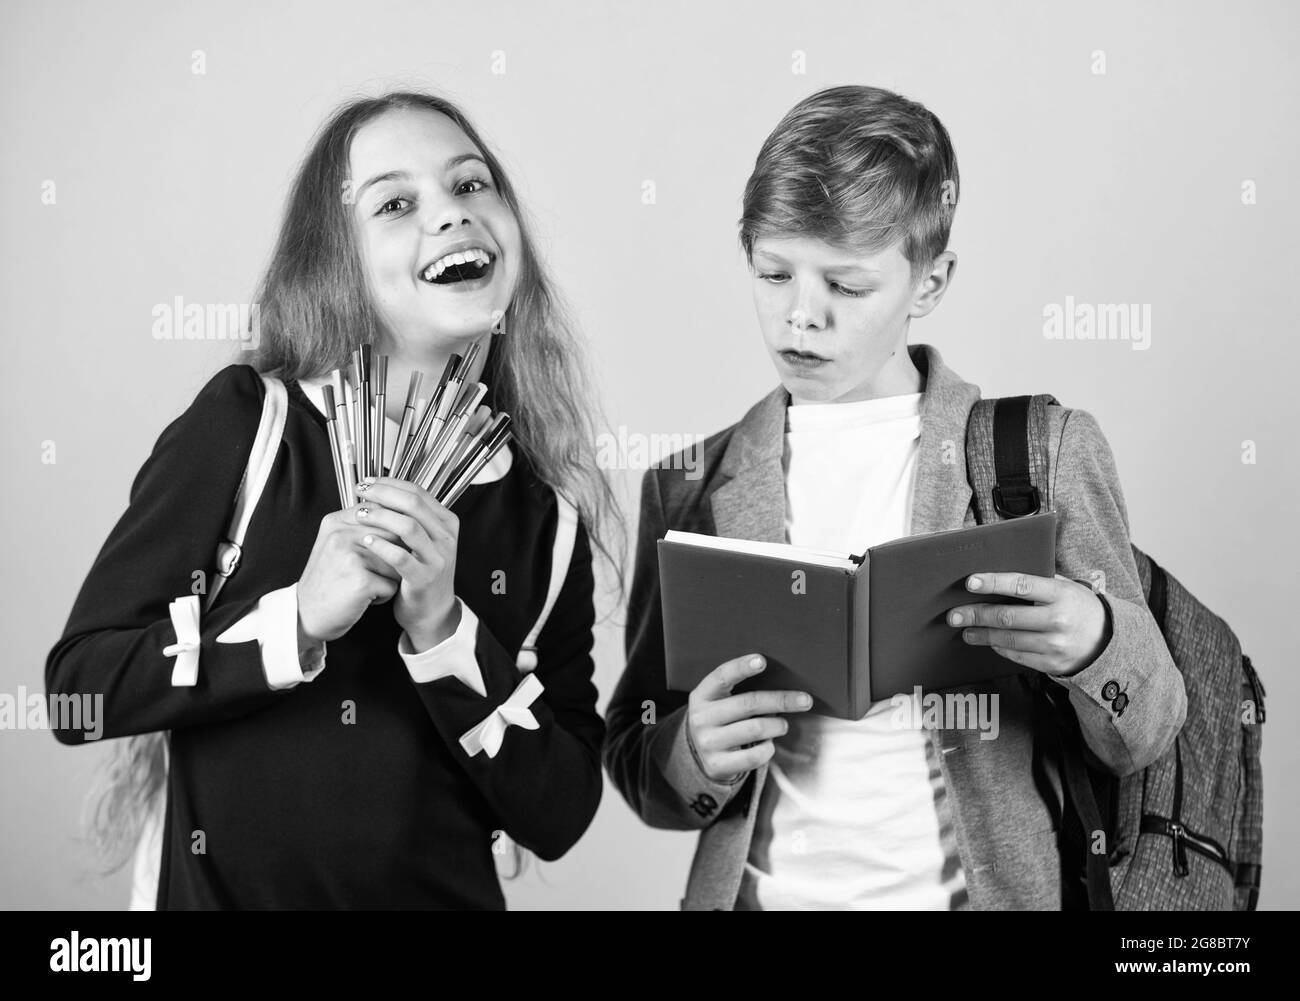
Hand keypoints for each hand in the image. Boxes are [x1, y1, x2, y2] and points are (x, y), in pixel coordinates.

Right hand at [296, 505, 401, 642]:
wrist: (307, 614)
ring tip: (363, 584)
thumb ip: (362, 526)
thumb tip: (400, 515)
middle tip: (369, 571)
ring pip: (398, 562)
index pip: (382, 512)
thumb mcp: (337, 544)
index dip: (390, 534)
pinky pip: (393, 585)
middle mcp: (342, 535)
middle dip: (392, 557)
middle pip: (395, 536)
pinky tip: (363, 597)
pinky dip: (383, 595)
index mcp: (337, 522)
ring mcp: (351, 557)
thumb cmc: (329, 580)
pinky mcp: (361, 581)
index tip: (377, 550)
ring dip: (388, 578)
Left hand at [353, 476, 459, 651]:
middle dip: (383, 494)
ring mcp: (437, 558)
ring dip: (380, 517)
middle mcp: (446, 537)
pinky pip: (400, 557)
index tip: (367, 482)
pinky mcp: (424, 578)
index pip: (417, 492)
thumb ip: (410, 517)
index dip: (389, 483)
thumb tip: (378, 490)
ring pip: (408, 526)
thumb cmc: (421, 571)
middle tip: (361, 494)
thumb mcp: (423, 540)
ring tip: (359, 515)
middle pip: (413, 504)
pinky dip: (381, 546)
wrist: (432, 610)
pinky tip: (366, 540)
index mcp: (446, 522)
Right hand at [686, 654, 812, 783]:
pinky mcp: (717, 764)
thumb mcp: (721, 701)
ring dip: (778, 726)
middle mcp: (701, 718)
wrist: (700, 756)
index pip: (721, 677)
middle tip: (805, 700)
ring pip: (756, 729)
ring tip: (783, 725)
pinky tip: (768, 744)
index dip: (741, 667)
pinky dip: (769, 748)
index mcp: (702, 695)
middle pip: (749, 703)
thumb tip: (784, 683)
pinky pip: (755, 755)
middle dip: (781, 700)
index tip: (762, 660)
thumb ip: (741, 690)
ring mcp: (707, 742)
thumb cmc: (722, 719)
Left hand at [947, 572, 1108, 676]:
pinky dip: (999, 648)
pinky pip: (1016, 656)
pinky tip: (988, 641)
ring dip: (982, 634)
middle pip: (1007, 617)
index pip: (1021, 586)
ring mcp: (1055, 645)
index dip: (994, 583)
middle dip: (976, 614)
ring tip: (965, 629)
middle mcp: (1058, 620)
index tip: (971, 582)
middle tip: (954, 614)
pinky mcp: (1051, 664)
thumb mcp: (1067, 587)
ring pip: (1008, 639)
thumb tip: (997, 576)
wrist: (1108, 641)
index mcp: (1061, 594)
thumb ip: (1038, 581)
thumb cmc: (1078, 607)